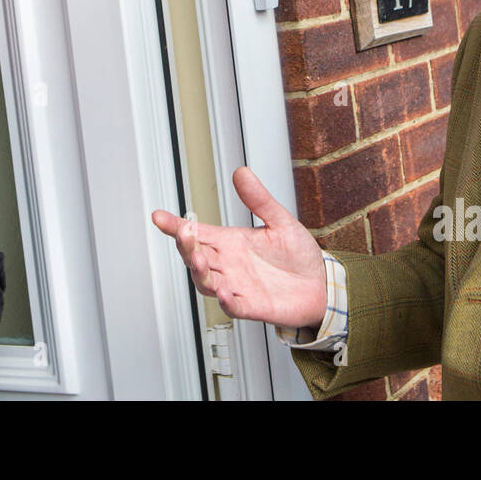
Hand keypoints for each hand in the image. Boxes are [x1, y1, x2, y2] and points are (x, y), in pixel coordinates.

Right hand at [152, 166, 326, 328]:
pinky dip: (227, 302)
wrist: (322, 285)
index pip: (197, 233)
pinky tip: (224, 292)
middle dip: (186, 246)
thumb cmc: (298, 256)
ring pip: (207, 282)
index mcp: (230, 243)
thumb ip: (259, 199)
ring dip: (200, 273)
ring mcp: (238, 286)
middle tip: (184, 233)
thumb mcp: (280, 220)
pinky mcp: (253, 306)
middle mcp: (229, 265)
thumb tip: (241, 173)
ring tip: (198, 260)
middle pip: (195, 257)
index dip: (175, 226)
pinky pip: (234, 306)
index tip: (158, 217)